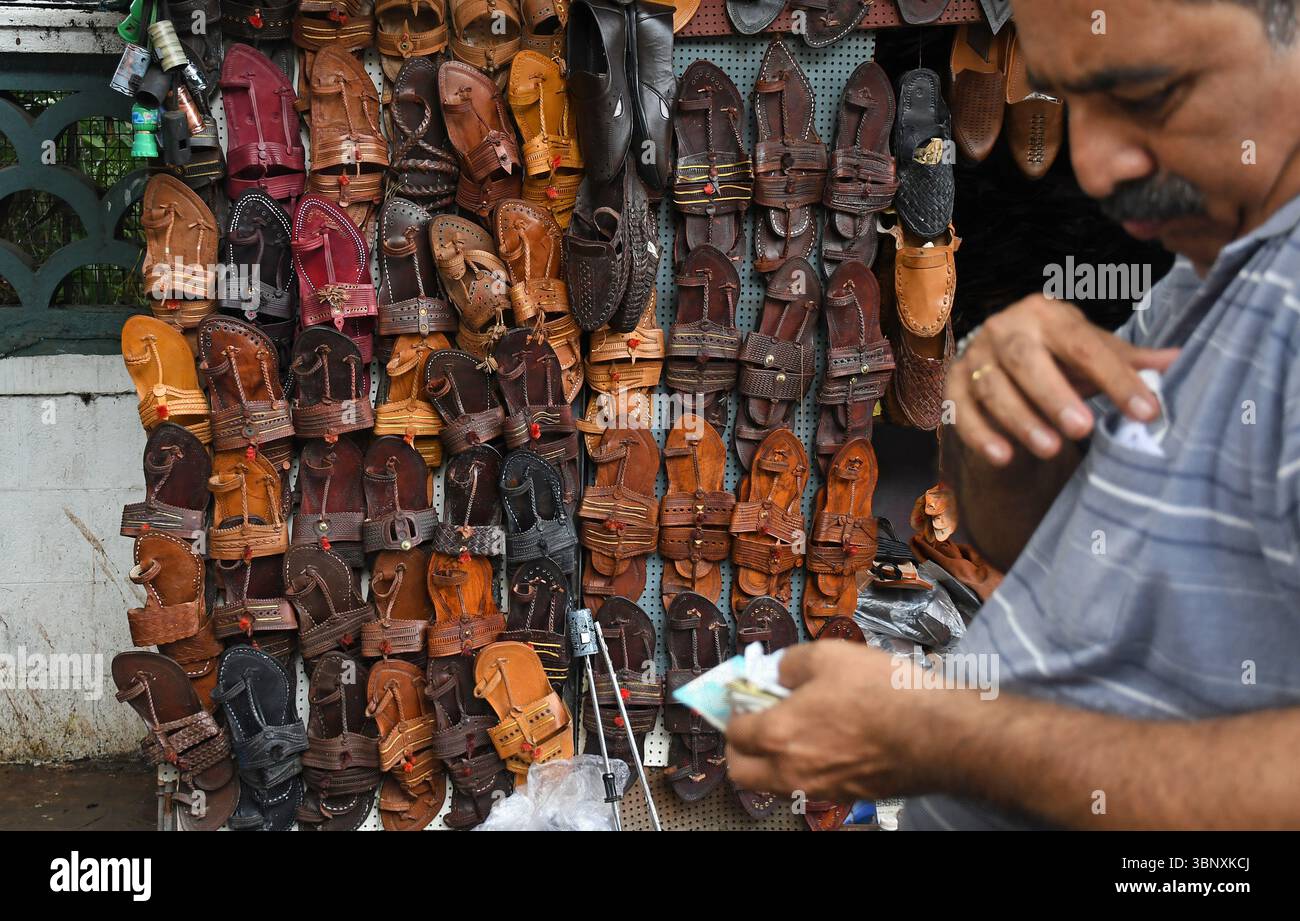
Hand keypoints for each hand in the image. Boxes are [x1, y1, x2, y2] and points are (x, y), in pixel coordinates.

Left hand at [726, 642, 941, 803]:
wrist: (937, 734)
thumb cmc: (885, 694)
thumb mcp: (829, 656)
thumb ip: (790, 662)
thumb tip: (777, 669)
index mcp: (778, 734)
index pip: (733, 731)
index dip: (735, 707)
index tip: (744, 693)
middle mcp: (792, 770)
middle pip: (741, 770)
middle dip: (740, 745)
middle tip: (756, 719)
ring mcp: (819, 787)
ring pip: (773, 783)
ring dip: (770, 760)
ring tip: (793, 728)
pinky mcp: (846, 795)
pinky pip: (807, 786)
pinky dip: (803, 767)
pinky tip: (825, 740)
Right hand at [946, 295, 1179, 465]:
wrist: (1003, 369)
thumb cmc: (1058, 361)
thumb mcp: (1094, 357)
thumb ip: (1130, 363)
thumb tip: (1180, 360)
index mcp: (1045, 314)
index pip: (1084, 345)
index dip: (1117, 379)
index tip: (1148, 411)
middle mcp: (1004, 328)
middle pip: (1026, 359)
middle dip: (1055, 395)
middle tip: (1084, 428)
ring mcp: (974, 356)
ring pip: (992, 388)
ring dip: (1021, 419)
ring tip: (1051, 448)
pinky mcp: (952, 385)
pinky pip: (960, 410)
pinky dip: (980, 434)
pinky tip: (1004, 456)